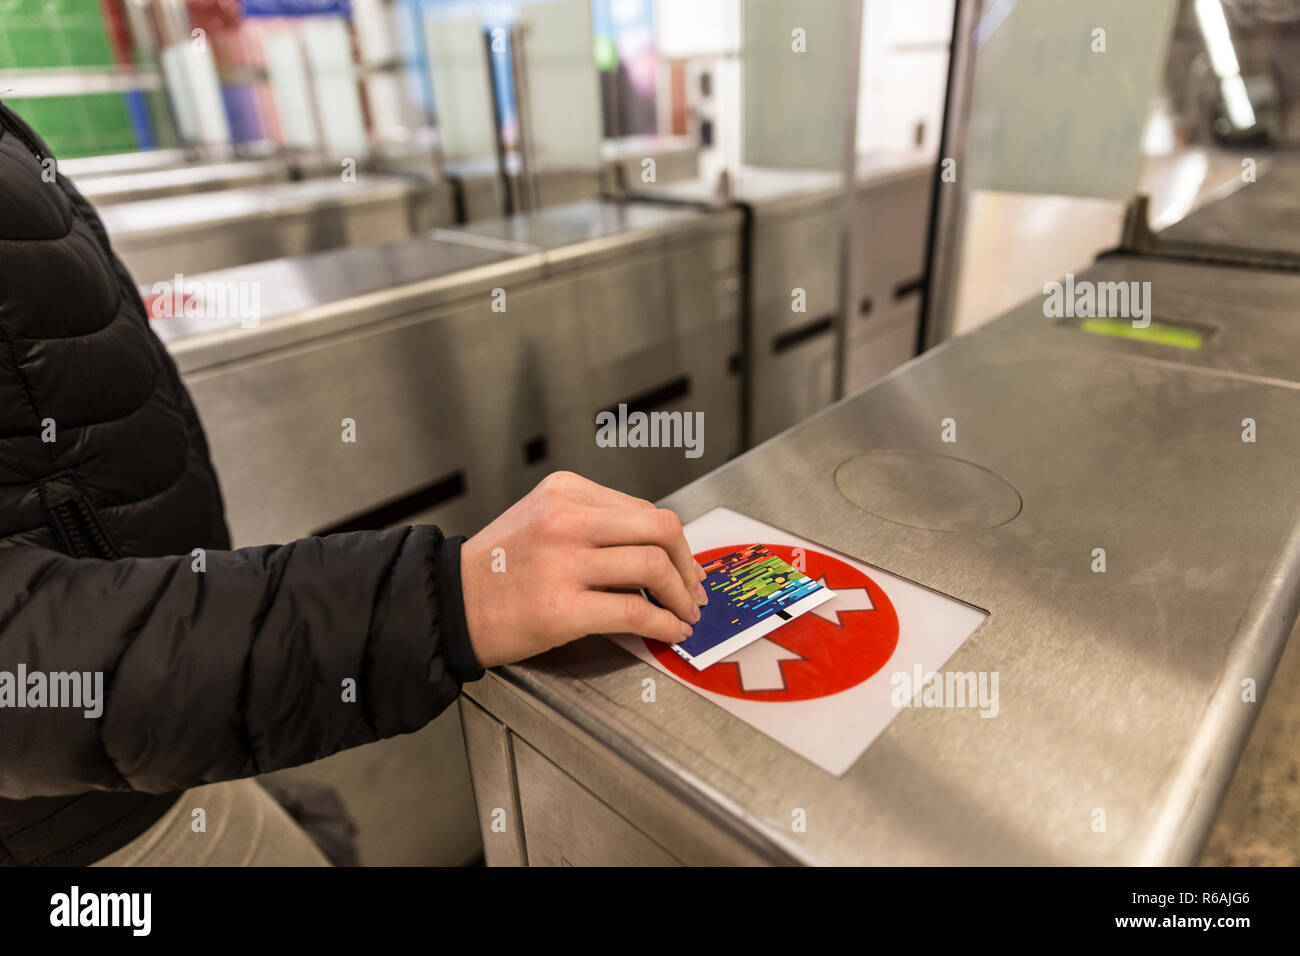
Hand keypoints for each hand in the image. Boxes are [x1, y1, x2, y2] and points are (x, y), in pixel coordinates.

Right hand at [460, 471, 706, 667]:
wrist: (449, 605)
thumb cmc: (498, 568)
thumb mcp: (541, 520)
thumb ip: (594, 524)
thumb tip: (658, 551)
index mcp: (565, 492)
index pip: (642, 510)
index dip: (674, 542)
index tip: (685, 566)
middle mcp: (566, 520)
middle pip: (660, 529)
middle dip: (688, 564)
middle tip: (694, 590)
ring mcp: (563, 563)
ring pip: (653, 566)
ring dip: (681, 597)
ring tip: (684, 614)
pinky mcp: (561, 608)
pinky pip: (633, 611)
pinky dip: (663, 623)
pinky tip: (669, 631)